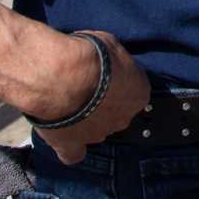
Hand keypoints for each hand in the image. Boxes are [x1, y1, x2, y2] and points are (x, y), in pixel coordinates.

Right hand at [30, 29, 151, 165]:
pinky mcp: (72, 145)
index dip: (118, 81)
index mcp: (139, 94)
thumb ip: (112, 62)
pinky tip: (63, 138)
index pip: (134, 89)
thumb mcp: (109, 45)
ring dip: (86, 120)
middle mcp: (123, 118)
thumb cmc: (88, 55)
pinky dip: (69, 147)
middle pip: (116, 112)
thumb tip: (106, 63)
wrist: (60, 77)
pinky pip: (73, 153)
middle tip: (85, 87)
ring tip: (67, 104)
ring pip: (96, 130)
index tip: (105, 74)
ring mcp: (98, 135)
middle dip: (104, 102)